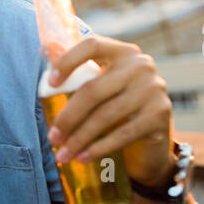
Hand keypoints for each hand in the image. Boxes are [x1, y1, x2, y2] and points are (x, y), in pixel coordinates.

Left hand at [43, 35, 175, 186]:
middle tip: (52, 138)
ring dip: (79, 138)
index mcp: (122, 52)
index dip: (67, 61)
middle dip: (68, 118)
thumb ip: (78, 78)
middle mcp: (140, 66)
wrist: (150, 143)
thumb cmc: (115, 111)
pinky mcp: (160, 115)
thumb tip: (43, 60)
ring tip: (62, 155)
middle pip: (93, 90)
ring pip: (105, 115)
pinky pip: (122, 134)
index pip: (91, 46)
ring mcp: (153, 89)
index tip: (50, 85)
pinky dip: (98, 148)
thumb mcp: (99, 91)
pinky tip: (82, 158)